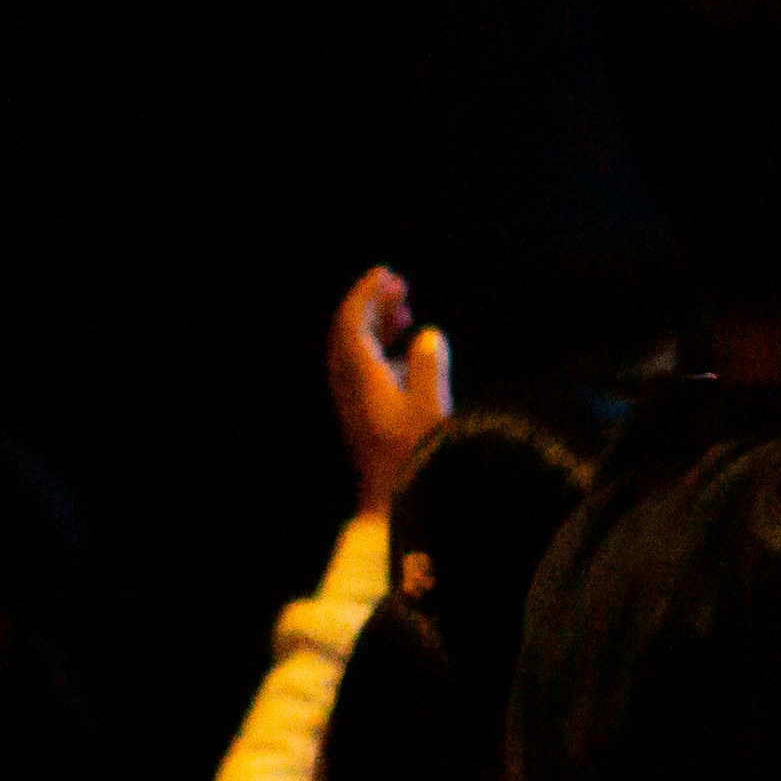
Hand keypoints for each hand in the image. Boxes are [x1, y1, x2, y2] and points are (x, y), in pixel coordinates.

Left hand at [327, 267, 451, 515]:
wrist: (393, 505)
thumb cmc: (414, 456)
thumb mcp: (430, 407)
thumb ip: (429, 365)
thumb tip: (428, 336)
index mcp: (360, 378)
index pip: (351, 324)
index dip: (366, 295)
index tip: (386, 275)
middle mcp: (351, 387)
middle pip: (350, 333)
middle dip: (371, 305)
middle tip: (398, 285)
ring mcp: (356, 403)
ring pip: (358, 352)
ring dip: (378, 327)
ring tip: (405, 311)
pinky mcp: (366, 417)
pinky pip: (367, 371)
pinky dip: (384, 351)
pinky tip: (410, 350)